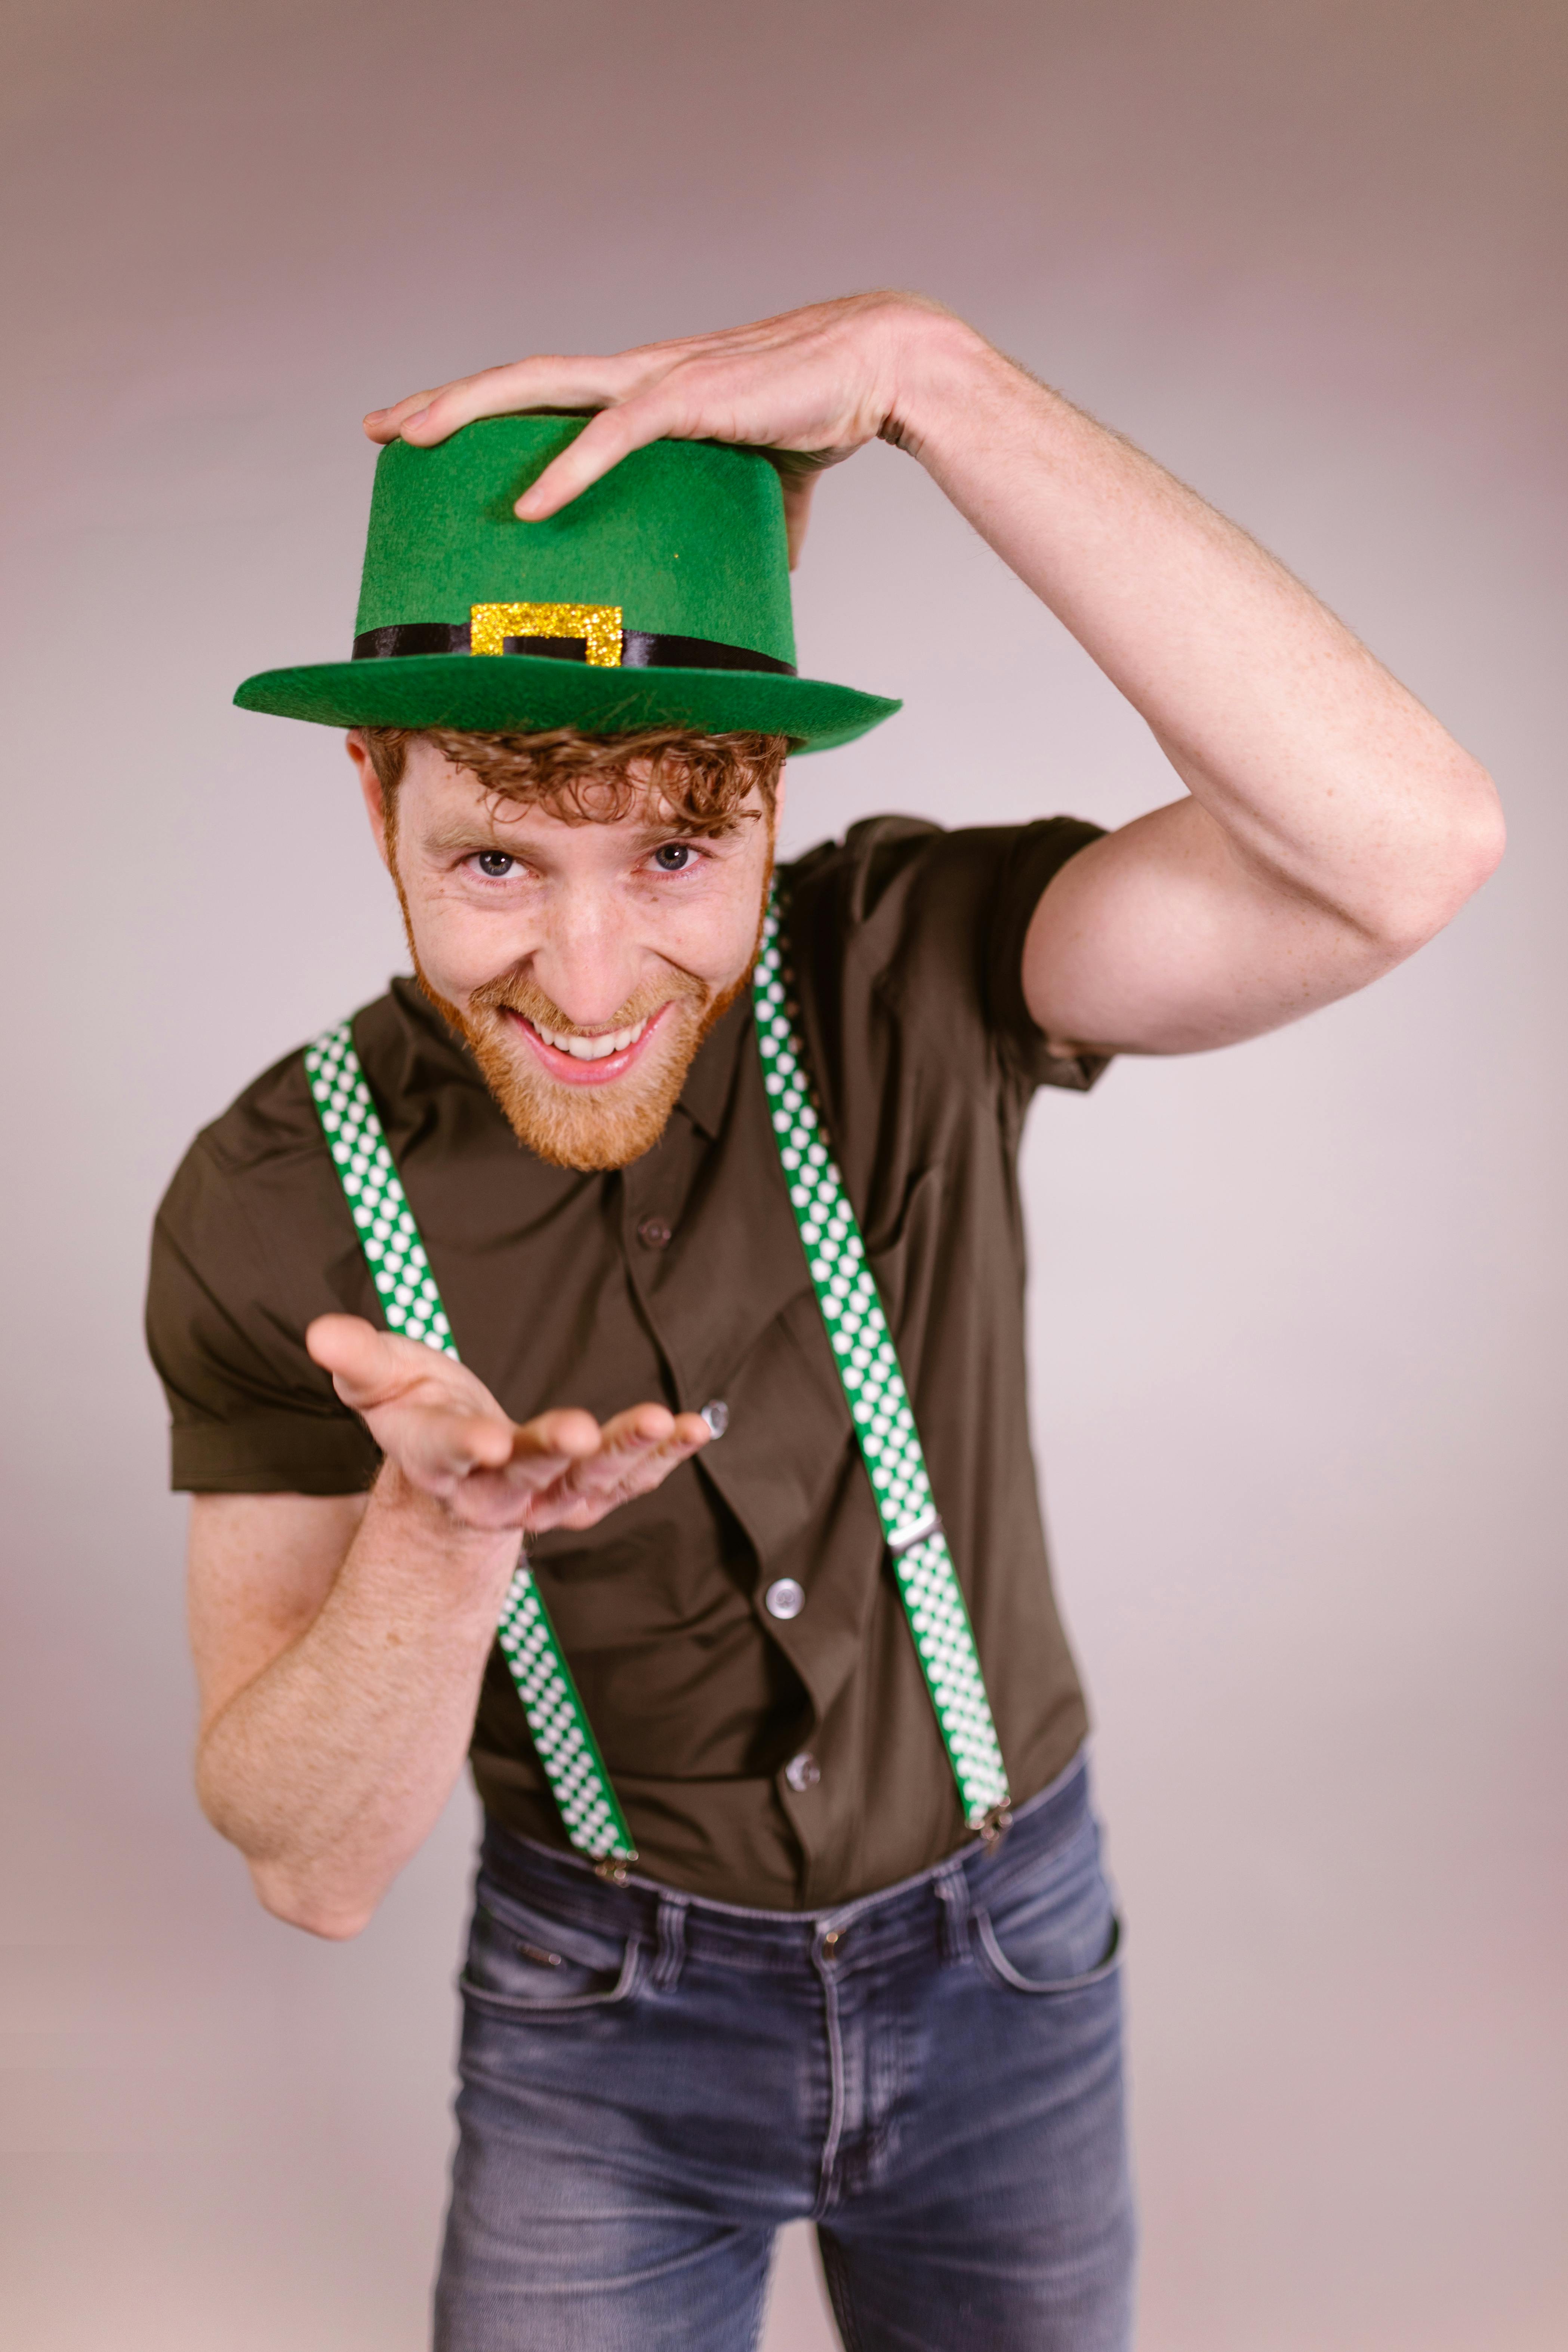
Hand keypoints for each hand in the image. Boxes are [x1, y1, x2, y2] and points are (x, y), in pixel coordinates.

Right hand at [306, 1315, 709, 1535]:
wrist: (457, 1452)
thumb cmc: (418, 1408)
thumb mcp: (381, 1380)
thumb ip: (357, 1359)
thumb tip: (319, 1333)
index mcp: (439, 1460)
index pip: (452, 1456)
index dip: (469, 1448)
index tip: (488, 1441)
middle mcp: (495, 1489)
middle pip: (528, 1474)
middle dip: (555, 1451)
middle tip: (583, 1430)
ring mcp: (545, 1496)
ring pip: (589, 1484)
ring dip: (628, 1453)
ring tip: (662, 1421)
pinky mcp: (586, 1491)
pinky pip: (630, 1482)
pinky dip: (663, 1459)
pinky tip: (694, 1428)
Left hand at [362, 291, 952, 565]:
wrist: (878, 371)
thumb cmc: (818, 413)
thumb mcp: (768, 488)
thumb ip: (745, 528)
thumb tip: (754, 591)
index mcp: (643, 391)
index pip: (542, 393)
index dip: (480, 408)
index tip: (422, 431)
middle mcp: (634, 374)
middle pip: (516, 382)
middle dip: (442, 402)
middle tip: (377, 428)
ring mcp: (657, 380)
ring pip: (541, 384)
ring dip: (471, 408)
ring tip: (411, 435)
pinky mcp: (690, 397)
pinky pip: (612, 434)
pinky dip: (568, 468)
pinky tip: (529, 500)